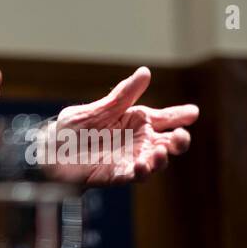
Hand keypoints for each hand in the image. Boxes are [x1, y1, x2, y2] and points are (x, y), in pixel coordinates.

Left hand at [37, 67, 197, 184]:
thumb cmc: (75, 127)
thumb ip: (122, 95)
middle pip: (169, 143)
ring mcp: (131, 159)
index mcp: (136, 120)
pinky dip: (141, 172)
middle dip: (180, 141)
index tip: (193, 112)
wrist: (52, 151)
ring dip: (162, 158)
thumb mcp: (99, 108)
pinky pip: (135, 175)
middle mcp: (139, 141)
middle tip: (181, 136)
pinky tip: (141, 166)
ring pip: (157, 161)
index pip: (164, 118)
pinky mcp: (119, 174)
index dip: (180, 115)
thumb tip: (145, 72)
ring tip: (161, 152)